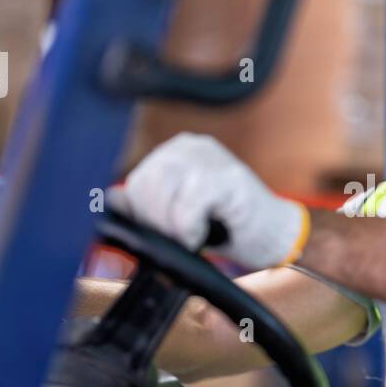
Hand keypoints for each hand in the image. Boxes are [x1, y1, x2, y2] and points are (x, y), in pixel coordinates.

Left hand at [118, 133, 307, 269]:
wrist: (276, 235)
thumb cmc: (228, 227)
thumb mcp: (179, 216)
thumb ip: (148, 206)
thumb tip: (109, 201)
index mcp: (175, 152)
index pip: (135, 183)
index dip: (143, 217)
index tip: (164, 235)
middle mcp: (190, 147)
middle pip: (144, 188)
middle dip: (157, 224)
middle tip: (182, 239)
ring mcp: (210, 158)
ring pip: (161, 196)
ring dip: (173, 229)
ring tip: (196, 236)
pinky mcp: (227, 176)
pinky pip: (186, 208)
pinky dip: (190, 230)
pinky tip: (205, 234)